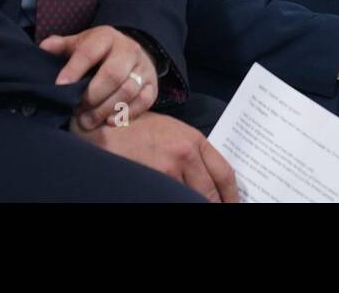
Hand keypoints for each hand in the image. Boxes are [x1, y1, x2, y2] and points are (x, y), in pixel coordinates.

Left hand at [40, 26, 157, 130]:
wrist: (130, 50)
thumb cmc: (98, 50)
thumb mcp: (80, 43)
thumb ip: (61, 46)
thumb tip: (43, 47)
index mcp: (106, 37)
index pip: (90, 52)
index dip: (74, 69)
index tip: (60, 86)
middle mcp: (128, 50)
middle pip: (113, 74)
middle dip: (92, 96)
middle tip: (77, 110)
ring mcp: (143, 67)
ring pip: (129, 90)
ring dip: (106, 109)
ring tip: (88, 121)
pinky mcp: (153, 84)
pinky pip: (145, 101)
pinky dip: (127, 113)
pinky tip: (110, 121)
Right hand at [72, 111, 238, 202]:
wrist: (104, 127)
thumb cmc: (137, 128)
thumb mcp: (172, 131)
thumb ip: (193, 152)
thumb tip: (210, 178)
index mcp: (194, 139)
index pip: (224, 173)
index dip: (231, 194)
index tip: (233, 204)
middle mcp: (184, 153)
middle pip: (210, 192)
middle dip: (215, 204)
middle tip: (218, 210)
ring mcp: (167, 169)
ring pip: (191, 198)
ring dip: (193, 203)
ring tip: (192, 205)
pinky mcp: (151, 181)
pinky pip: (170, 198)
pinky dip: (175, 202)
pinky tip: (172, 201)